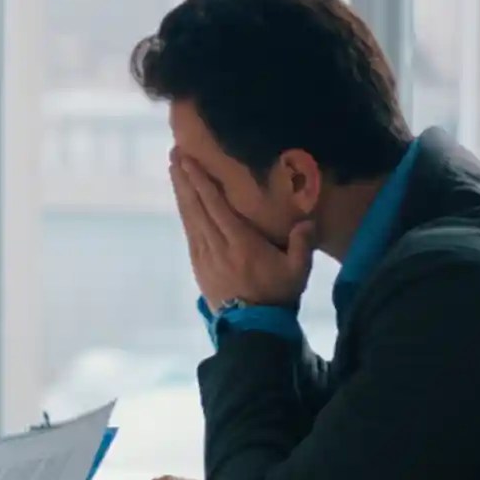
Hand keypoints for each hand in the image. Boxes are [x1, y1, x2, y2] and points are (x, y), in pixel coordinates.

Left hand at [169, 154, 314, 309]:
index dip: (200, 183)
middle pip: (197, 207)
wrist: (252, 327)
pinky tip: (182, 198)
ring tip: (173, 168)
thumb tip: (307, 221)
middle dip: (185, 179)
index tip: (189, 162)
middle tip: (174, 153)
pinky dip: (184, 212)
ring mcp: (204, 256)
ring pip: (189, 217)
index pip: (215, 207)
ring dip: (181, 191)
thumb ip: (302, 244)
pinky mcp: (198, 264)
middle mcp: (218, 246)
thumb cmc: (277, 296)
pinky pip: (189, 232)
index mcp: (240, 244)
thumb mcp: (297, 271)